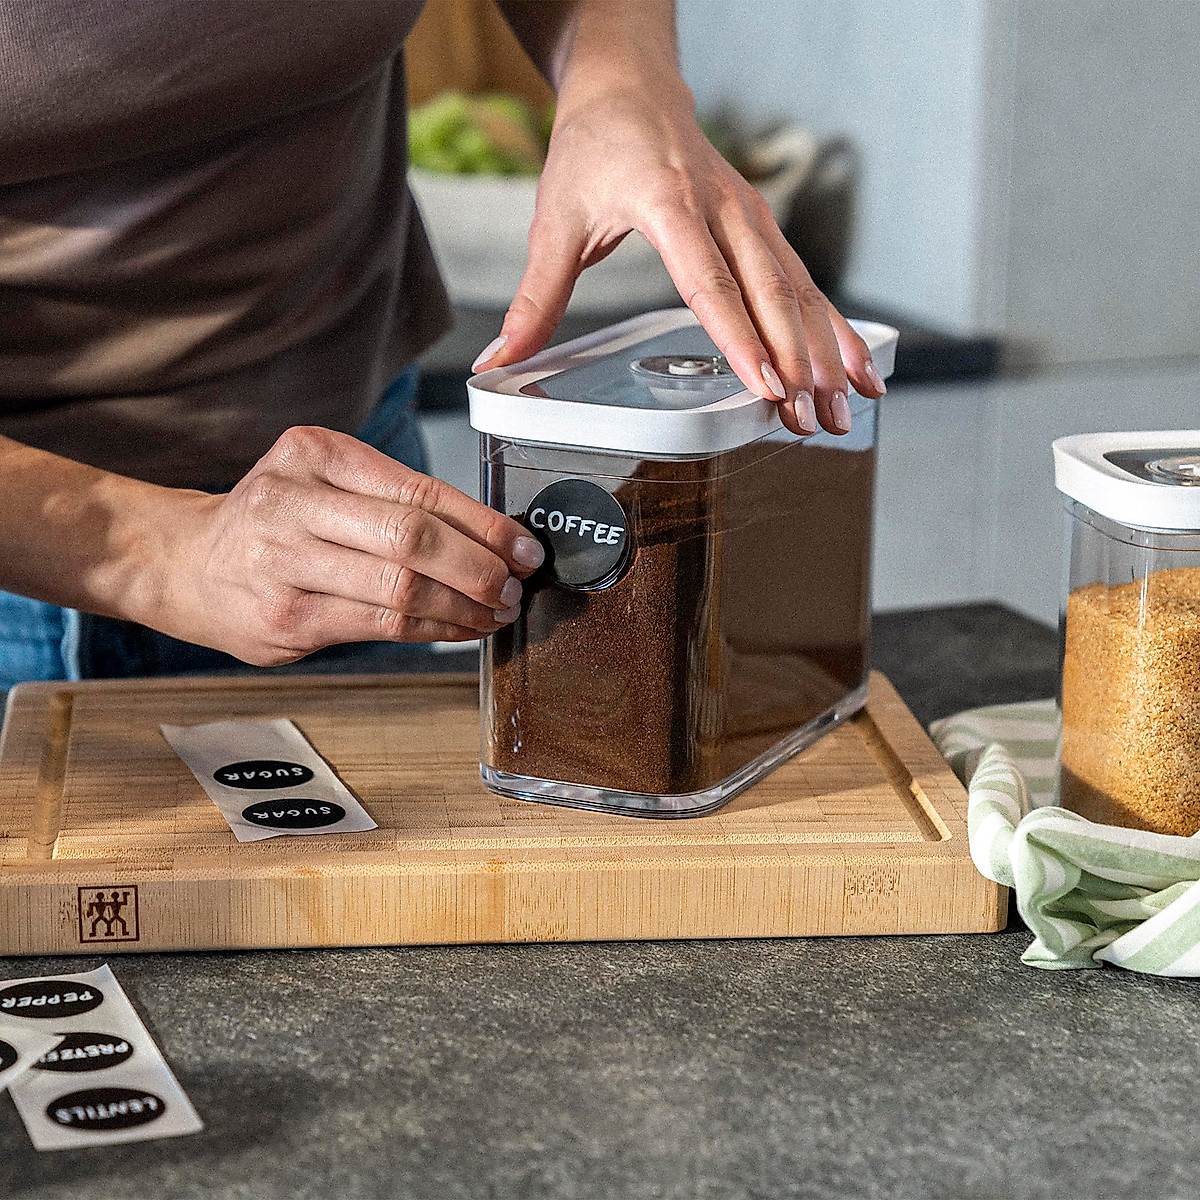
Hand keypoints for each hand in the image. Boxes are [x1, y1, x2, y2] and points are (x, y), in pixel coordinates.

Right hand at [152, 427, 543, 664]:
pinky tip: (458, 628)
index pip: (419, 490)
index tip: (523, 546)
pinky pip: (380, 626)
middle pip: (413, 537)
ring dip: (463, 605)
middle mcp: (292, 502)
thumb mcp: (320, 481)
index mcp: (312, 453)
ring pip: (400, 587)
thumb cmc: (271, 522)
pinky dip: (432, 629)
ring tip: (494, 610)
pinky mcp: (285, 618)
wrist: (183, 563)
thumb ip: (390, 499)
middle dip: (480, 566)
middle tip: (514, 584)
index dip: (484, 524)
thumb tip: (488, 537)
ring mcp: (283, 563)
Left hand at [472, 77, 885, 435]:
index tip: (766, 384)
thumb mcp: (555, 220)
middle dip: (796, 361)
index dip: (741, 337)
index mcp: (668, 202)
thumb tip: (497, 361)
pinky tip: (857, 368)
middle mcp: (724, 208)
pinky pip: (807, 283)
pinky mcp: (766, 227)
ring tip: (842, 409)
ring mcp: (752, 217)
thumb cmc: (594, 148)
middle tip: (809, 417)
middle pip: (769, 293)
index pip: (710, 282)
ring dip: (826, 353)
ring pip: (800, 290)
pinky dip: (837, 328)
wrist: (632, 85)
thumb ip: (535, 297)